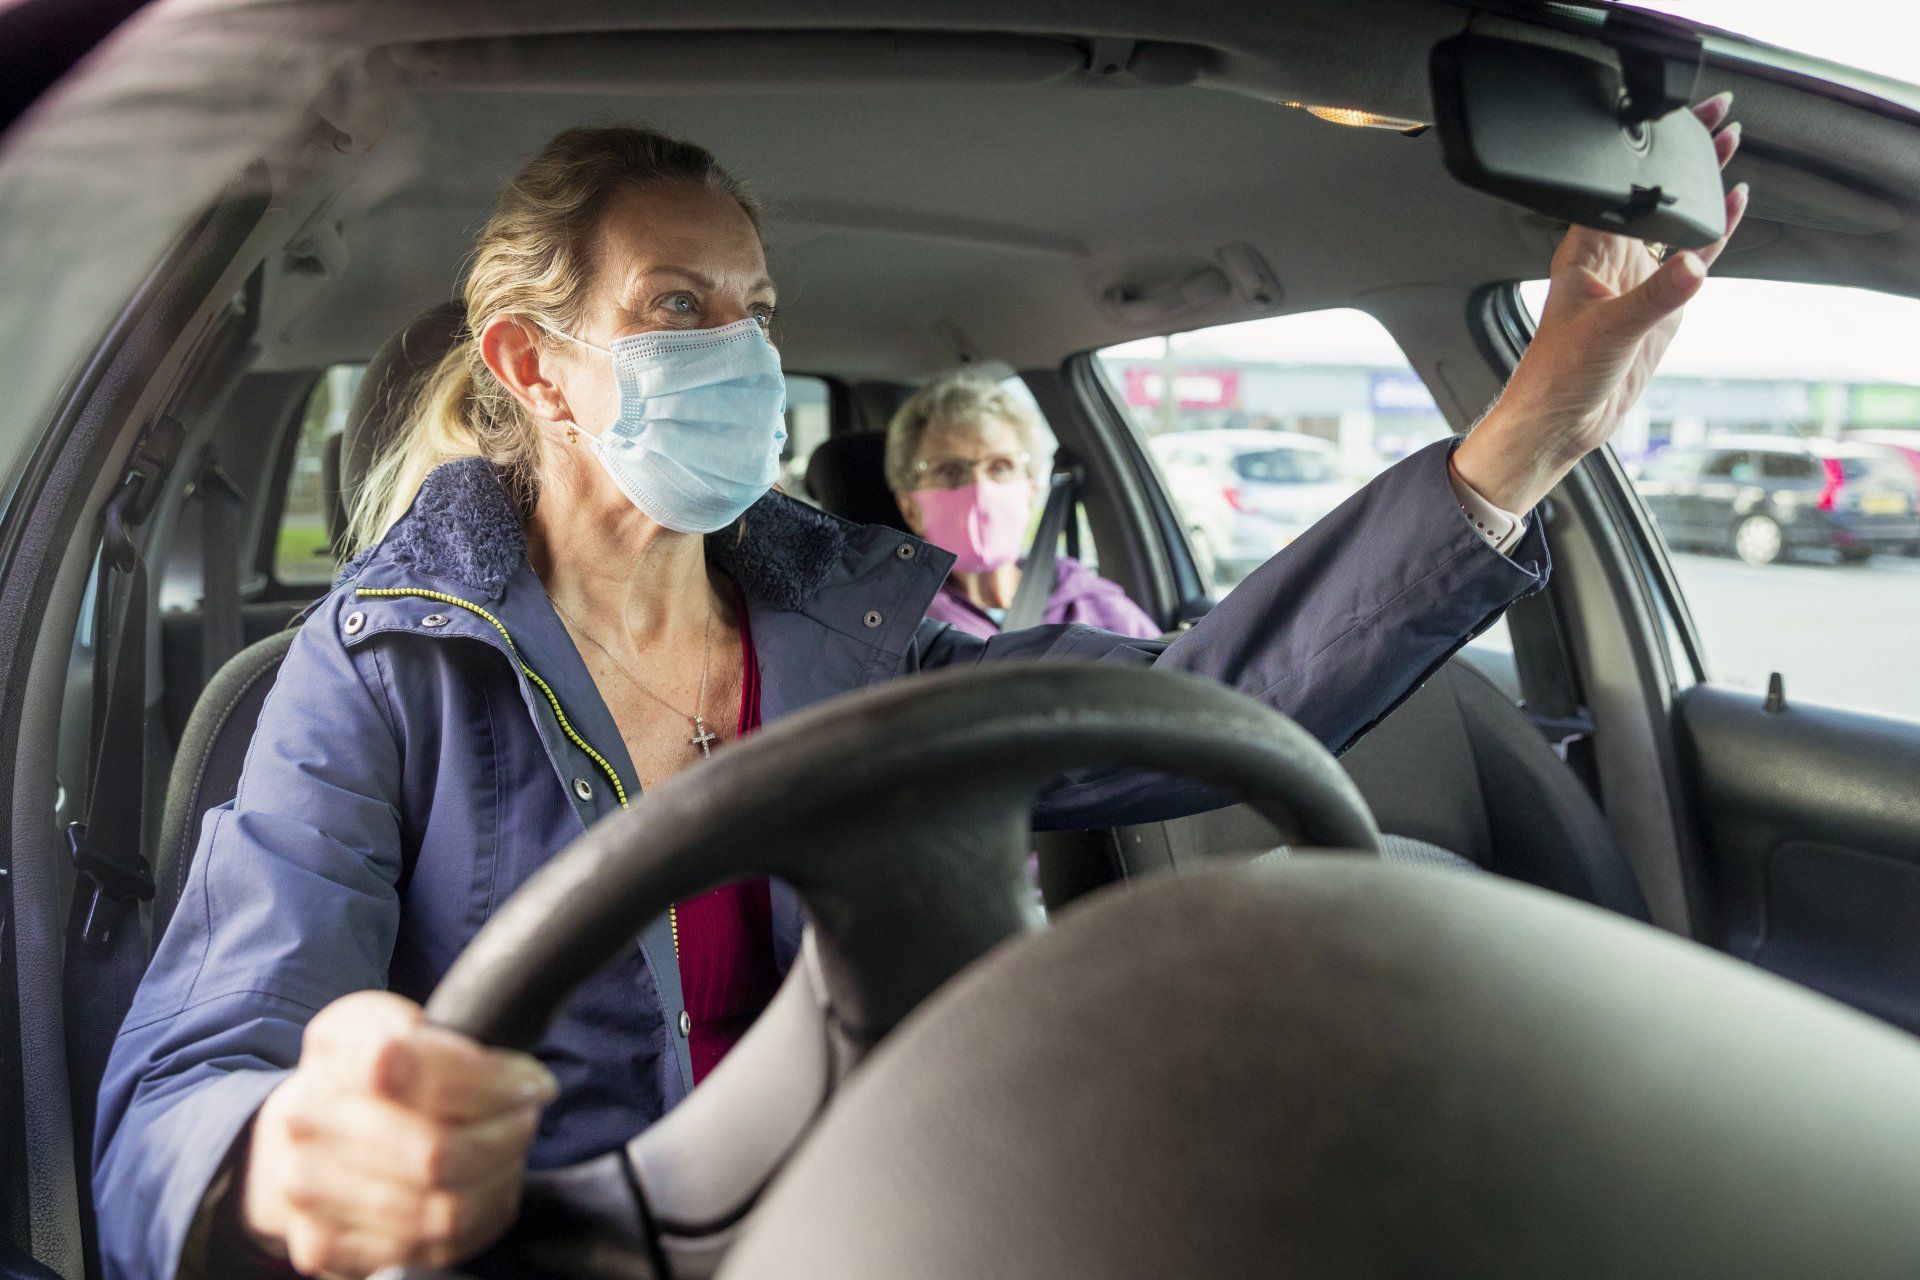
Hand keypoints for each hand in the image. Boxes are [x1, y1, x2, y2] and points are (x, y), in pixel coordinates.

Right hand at [241, 991, 557, 1277]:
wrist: (295, 1140)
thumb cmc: (364, 1073)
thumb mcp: (396, 1019)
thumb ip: (450, 1027)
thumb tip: (509, 1075)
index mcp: (334, 1051)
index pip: (412, 1069)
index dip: (489, 1082)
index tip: (528, 1082)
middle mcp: (307, 1124)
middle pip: (438, 1152)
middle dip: (506, 1136)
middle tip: (524, 1117)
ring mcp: (311, 1194)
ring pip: (444, 1210)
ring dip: (497, 1179)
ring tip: (505, 1150)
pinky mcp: (326, 1249)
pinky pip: (432, 1250)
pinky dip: (476, 1218)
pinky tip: (479, 1187)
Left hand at [1453, 92, 1750, 512]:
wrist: (1560, 424)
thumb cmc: (1555, 377)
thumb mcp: (1608, 333)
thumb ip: (1655, 298)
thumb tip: (1694, 266)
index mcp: (1585, 252)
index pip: (1621, 187)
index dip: (1651, 151)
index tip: (1682, 122)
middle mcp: (1612, 259)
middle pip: (1653, 195)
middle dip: (1684, 158)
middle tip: (1717, 118)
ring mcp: (1638, 280)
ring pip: (1675, 223)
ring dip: (1700, 188)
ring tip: (1729, 144)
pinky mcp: (1660, 306)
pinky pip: (1693, 260)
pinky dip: (1714, 232)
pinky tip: (1733, 204)